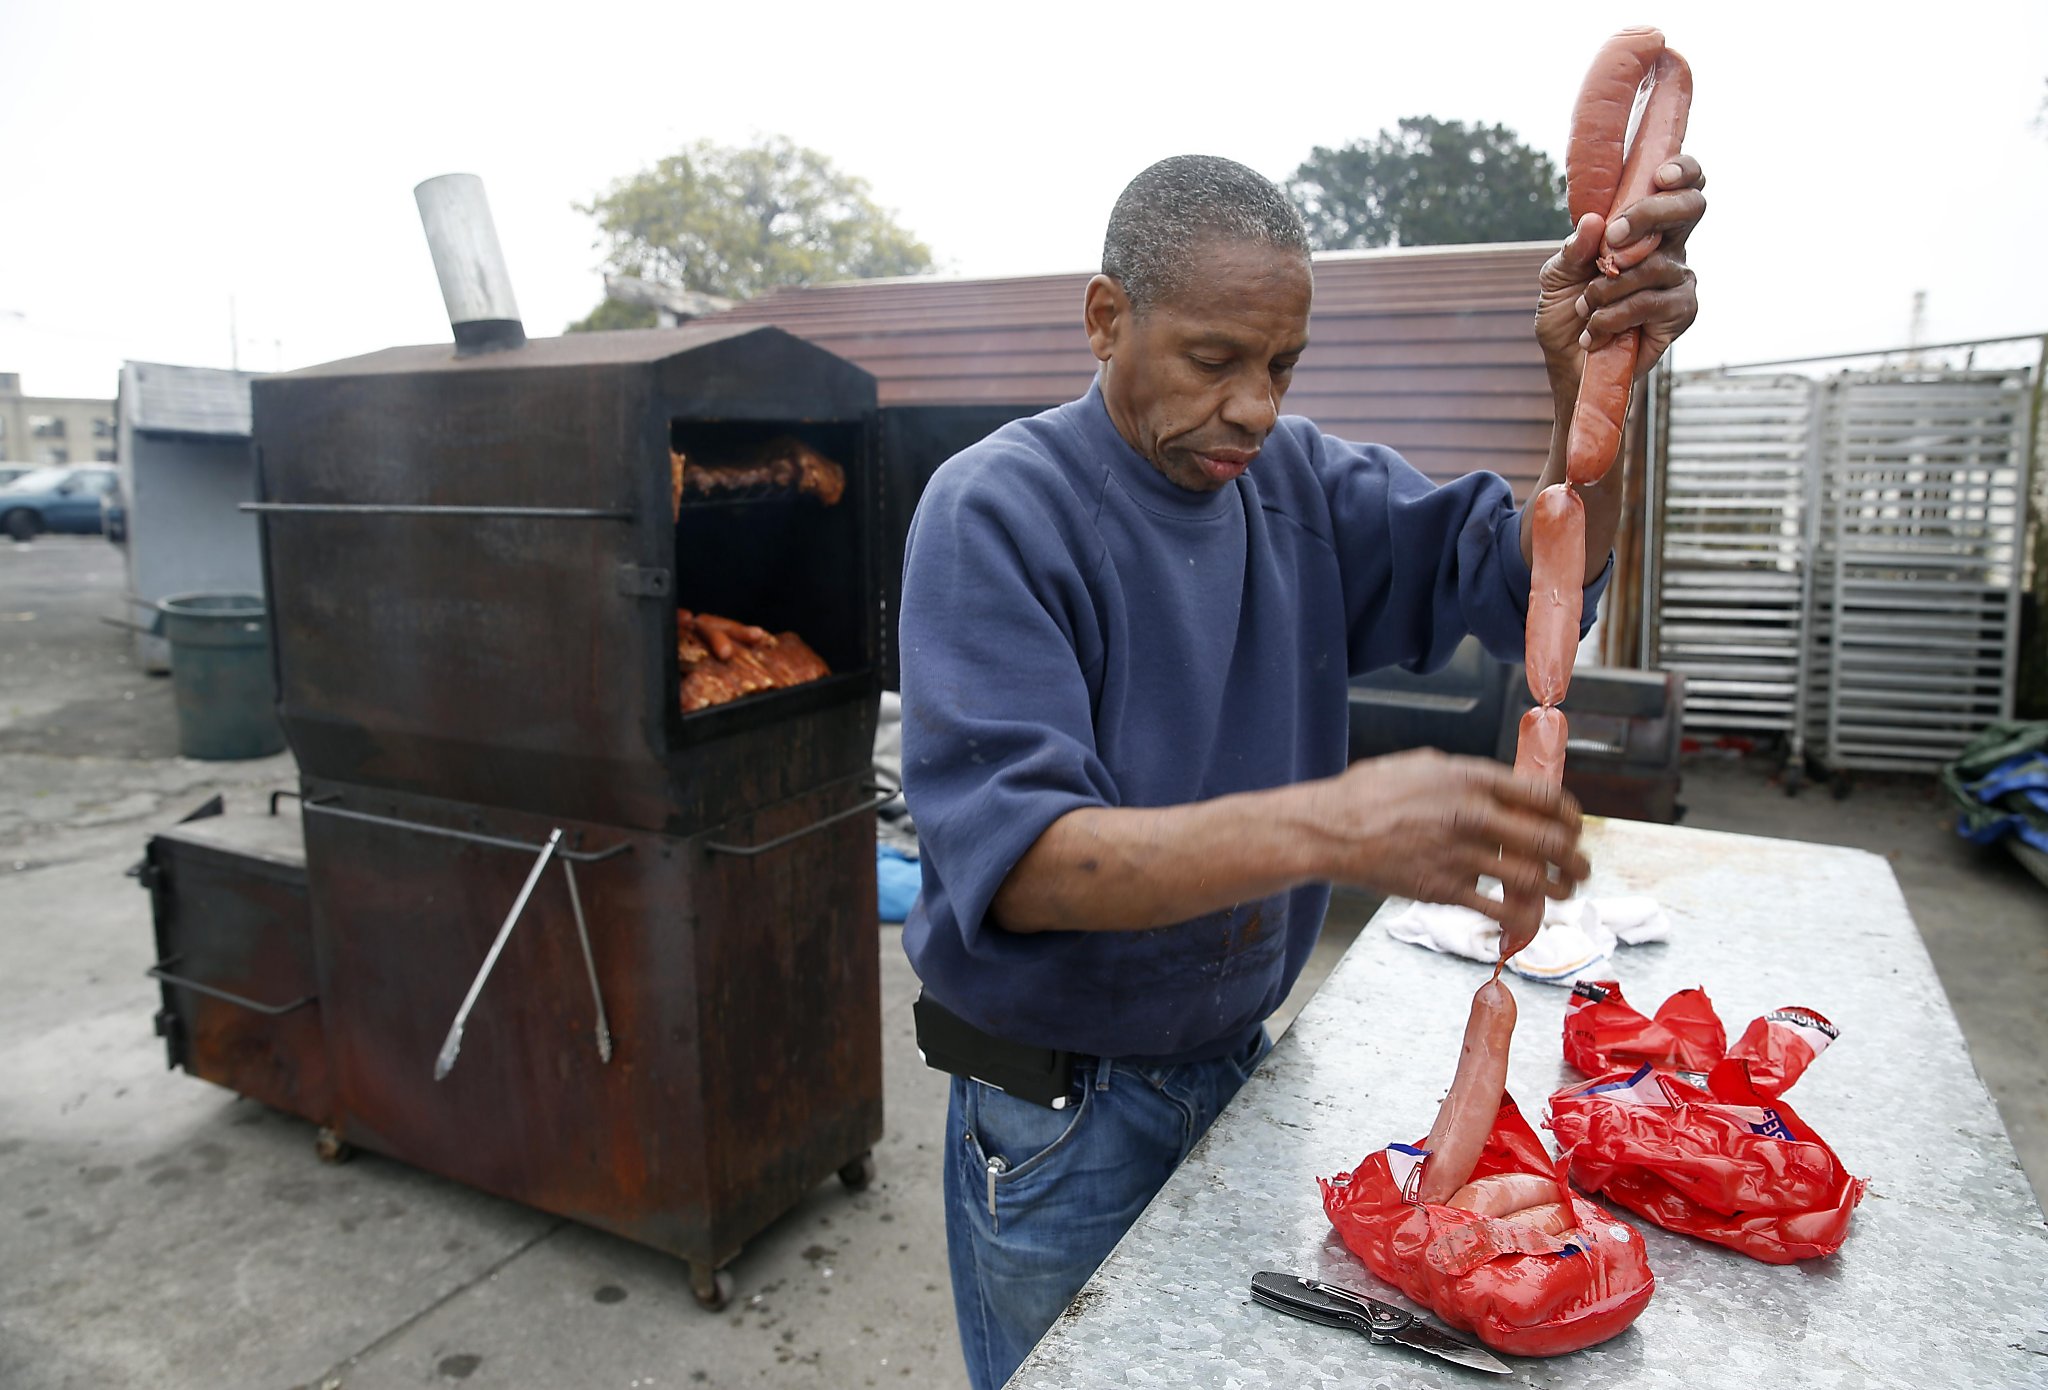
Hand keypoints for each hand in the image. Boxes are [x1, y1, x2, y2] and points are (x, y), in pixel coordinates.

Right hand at [1310, 749, 1588, 919]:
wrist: (1329, 830)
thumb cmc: (1369, 793)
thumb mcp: (1424, 764)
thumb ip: (1468, 776)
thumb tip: (1502, 788)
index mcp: (1471, 779)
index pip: (1545, 796)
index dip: (1570, 815)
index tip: (1573, 826)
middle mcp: (1473, 815)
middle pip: (1550, 840)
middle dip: (1576, 858)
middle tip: (1581, 868)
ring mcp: (1459, 854)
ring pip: (1532, 879)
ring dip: (1557, 891)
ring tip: (1561, 894)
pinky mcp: (1443, 889)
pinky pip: (1498, 909)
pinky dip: (1520, 918)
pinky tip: (1525, 918)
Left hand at [1535, 155, 1705, 384]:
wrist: (1571, 363)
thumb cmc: (1567, 312)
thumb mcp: (1556, 276)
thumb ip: (1572, 249)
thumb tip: (1593, 222)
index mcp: (1645, 227)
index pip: (1681, 185)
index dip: (1683, 171)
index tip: (1660, 175)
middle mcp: (1670, 247)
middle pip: (1689, 208)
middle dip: (1650, 214)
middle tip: (1612, 241)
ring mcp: (1680, 278)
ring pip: (1653, 264)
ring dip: (1606, 289)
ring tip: (1585, 307)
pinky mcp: (1682, 312)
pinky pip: (1650, 303)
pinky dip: (1613, 317)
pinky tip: (1597, 331)